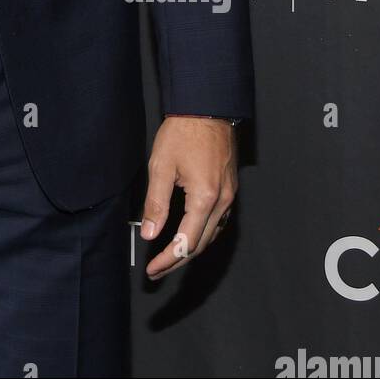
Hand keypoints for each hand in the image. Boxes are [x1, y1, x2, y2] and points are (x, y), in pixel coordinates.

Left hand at [140, 116, 237, 280]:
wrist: (206, 108)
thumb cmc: (183, 133)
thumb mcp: (161, 166)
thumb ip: (156, 204)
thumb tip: (149, 233)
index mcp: (205, 198)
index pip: (186, 242)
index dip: (168, 260)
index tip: (153, 269)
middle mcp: (222, 201)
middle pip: (201, 243)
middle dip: (178, 260)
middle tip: (158, 270)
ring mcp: (229, 195)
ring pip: (212, 234)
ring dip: (191, 248)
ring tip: (169, 256)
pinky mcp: (230, 188)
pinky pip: (218, 220)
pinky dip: (202, 233)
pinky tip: (189, 233)